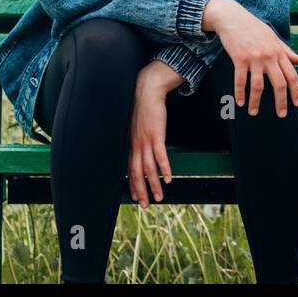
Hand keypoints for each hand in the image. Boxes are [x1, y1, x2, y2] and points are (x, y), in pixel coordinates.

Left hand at [128, 61, 181, 207]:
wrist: (146, 91)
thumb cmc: (142, 107)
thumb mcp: (136, 125)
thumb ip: (138, 138)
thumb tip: (140, 147)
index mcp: (131, 144)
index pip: (129, 170)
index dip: (132, 185)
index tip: (135, 197)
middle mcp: (136, 145)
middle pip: (136, 173)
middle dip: (141, 191)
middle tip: (145, 205)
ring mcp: (146, 141)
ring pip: (148, 168)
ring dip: (153, 184)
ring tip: (159, 197)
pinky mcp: (156, 135)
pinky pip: (160, 156)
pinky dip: (164, 168)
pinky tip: (168, 178)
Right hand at [204, 0, 297, 116]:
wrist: (233, 18)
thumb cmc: (254, 28)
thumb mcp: (273, 37)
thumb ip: (286, 51)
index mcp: (279, 52)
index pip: (292, 75)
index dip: (296, 91)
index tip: (297, 103)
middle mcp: (269, 56)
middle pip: (279, 84)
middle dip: (281, 102)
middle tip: (281, 114)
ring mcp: (254, 58)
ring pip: (258, 86)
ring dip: (256, 102)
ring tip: (254, 112)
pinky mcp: (239, 59)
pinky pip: (241, 80)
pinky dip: (240, 93)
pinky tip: (240, 102)